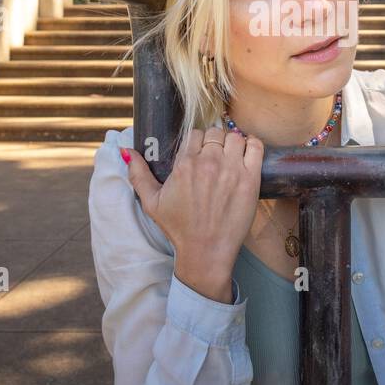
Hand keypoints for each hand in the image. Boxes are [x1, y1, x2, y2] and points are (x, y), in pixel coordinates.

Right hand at [123, 126, 263, 303]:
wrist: (206, 251)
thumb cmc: (179, 228)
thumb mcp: (151, 202)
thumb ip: (138, 174)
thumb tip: (128, 151)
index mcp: (185, 165)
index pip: (194, 134)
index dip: (197, 142)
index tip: (199, 152)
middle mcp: (209, 163)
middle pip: (215, 133)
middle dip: (213, 141)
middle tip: (215, 156)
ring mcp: (231, 169)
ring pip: (234, 137)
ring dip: (232, 143)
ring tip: (230, 156)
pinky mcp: (250, 179)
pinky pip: (256, 147)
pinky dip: (252, 145)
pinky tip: (246, 153)